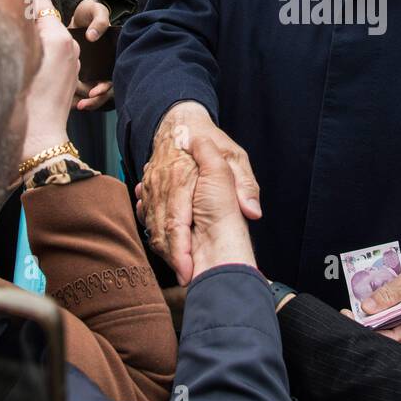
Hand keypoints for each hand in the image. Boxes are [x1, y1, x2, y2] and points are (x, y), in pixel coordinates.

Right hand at [19, 0, 79, 167]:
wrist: (39, 140)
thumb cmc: (25, 104)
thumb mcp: (20, 59)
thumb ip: (21, 28)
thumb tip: (16, 6)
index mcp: (58, 37)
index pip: (40, 0)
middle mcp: (70, 45)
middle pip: (44, 15)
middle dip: (24, 13)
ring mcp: (71, 60)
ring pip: (48, 33)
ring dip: (31, 32)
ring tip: (6, 34)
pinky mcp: (68, 73)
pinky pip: (52, 50)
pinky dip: (38, 48)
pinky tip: (19, 57)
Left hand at [68, 0, 112, 111]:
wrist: (79, 13)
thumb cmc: (91, 12)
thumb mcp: (98, 12)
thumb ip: (99, 21)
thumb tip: (92, 36)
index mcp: (110, 56)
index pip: (111, 78)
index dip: (104, 88)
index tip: (94, 92)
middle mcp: (101, 66)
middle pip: (101, 92)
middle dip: (93, 101)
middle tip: (82, 105)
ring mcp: (90, 70)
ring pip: (88, 92)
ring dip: (82, 100)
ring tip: (73, 105)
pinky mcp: (77, 70)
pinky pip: (76, 87)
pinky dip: (72, 94)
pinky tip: (65, 98)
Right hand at [135, 101, 260, 284]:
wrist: (182, 123)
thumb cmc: (213, 141)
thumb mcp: (236, 156)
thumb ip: (244, 183)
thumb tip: (253, 211)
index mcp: (182, 174)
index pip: (176, 218)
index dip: (181, 248)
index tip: (190, 269)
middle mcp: (162, 183)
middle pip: (161, 228)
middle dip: (174, 257)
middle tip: (189, 278)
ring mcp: (151, 187)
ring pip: (152, 227)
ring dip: (166, 251)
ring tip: (184, 270)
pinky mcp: (147, 192)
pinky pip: (147, 219)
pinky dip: (157, 237)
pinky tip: (170, 250)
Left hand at [357, 261, 400, 345]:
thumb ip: (390, 292)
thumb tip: (367, 307)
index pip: (393, 337)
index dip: (370, 331)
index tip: (352, 318)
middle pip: (389, 338)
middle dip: (367, 328)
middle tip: (349, 314)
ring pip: (390, 335)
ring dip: (372, 326)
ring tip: (356, 313)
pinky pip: (394, 330)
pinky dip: (380, 323)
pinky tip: (370, 314)